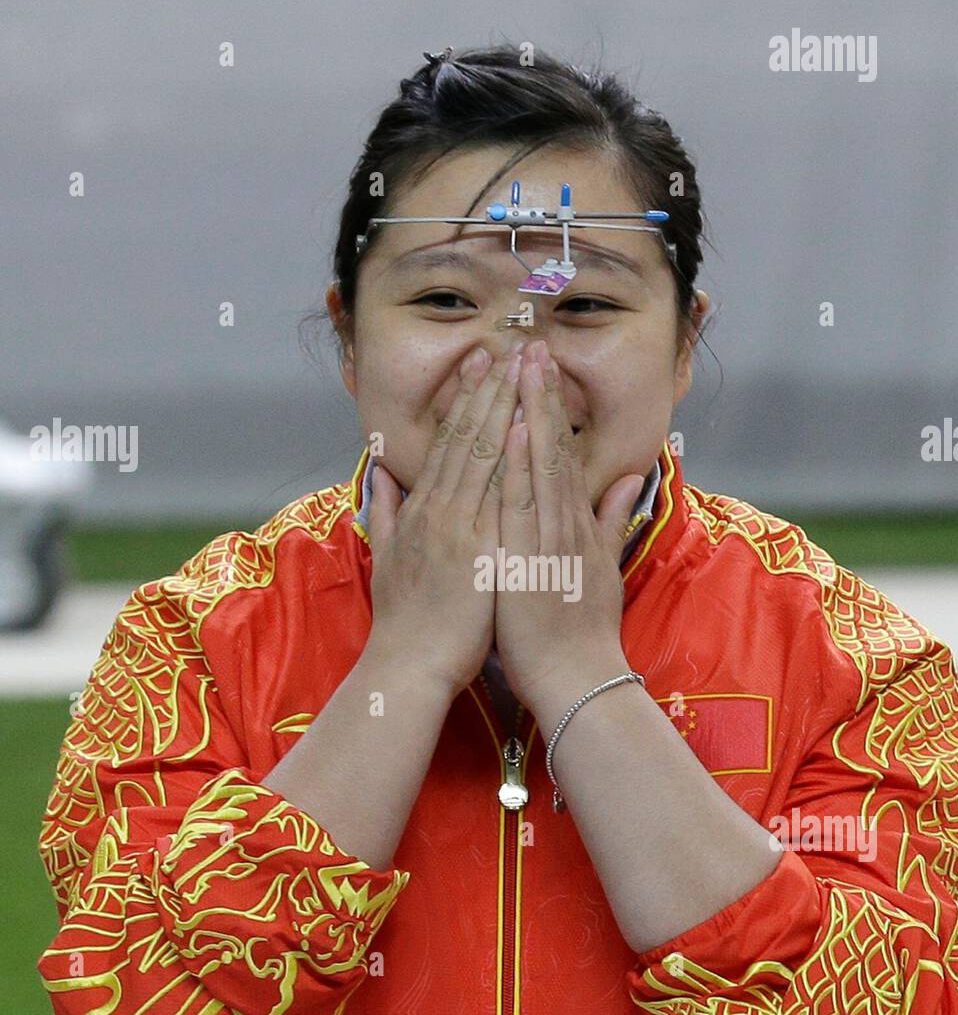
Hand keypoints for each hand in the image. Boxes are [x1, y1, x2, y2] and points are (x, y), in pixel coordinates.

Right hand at [364, 340, 525, 697]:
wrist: (408, 668)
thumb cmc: (405, 621)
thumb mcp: (386, 559)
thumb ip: (384, 513)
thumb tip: (379, 475)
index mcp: (421, 511)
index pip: (446, 444)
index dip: (466, 402)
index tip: (484, 365)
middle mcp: (437, 511)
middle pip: (464, 439)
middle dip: (486, 390)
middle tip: (506, 345)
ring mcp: (455, 529)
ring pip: (480, 457)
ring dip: (501, 409)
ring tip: (519, 370)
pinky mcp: (473, 552)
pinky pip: (495, 497)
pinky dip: (508, 461)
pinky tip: (522, 428)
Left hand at [494, 340, 643, 719]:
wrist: (579, 679)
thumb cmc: (584, 631)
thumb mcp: (605, 569)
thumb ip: (614, 520)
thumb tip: (630, 478)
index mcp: (576, 524)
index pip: (561, 454)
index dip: (550, 408)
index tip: (538, 367)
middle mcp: (565, 524)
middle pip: (552, 447)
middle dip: (541, 394)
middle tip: (531, 343)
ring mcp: (550, 539)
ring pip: (540, 464)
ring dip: (531, 412)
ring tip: (522, 366)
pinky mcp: (533, 560)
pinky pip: (525, 504)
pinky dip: (522, 466)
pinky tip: (517, 429)